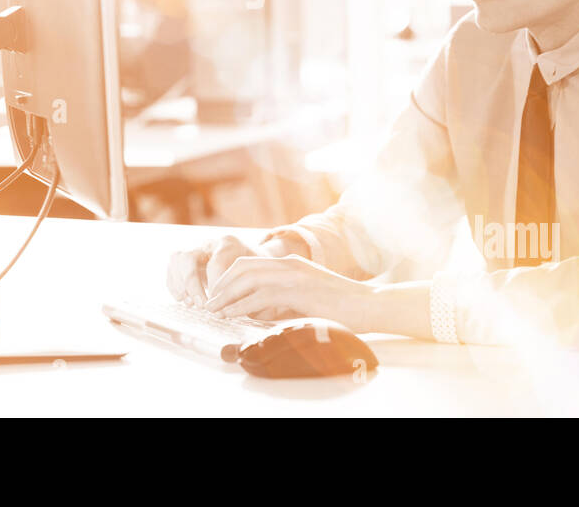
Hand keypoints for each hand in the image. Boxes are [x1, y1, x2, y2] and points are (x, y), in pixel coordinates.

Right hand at [166, 234, 274, 309]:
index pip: (216, 263)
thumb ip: (249, 290)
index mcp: (229, 243)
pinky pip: (172, 267)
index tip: (219, 306)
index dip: (215, 287)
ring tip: (190, 303)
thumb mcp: (258, 277)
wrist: (252, 260)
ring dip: (180, 283)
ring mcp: (196, 249)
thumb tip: (240, 309)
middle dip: (192, 284)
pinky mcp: (187, 259)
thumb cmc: (256, 271)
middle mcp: (209, 243)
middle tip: (201, 306)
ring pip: (177, 259)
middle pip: (189, 257)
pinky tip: (182, 298)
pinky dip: (174, 283)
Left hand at [203, 254, 377, 332]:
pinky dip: (242, 305)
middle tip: (208, 302)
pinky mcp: (298, 290)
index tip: (216, 294)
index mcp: (290, 263)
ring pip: (247, 279)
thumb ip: (285, 299)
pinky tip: (232, 315)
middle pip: (242, 267)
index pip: (249, 263)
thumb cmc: (342, 305)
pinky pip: (261, 296)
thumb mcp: (308, 296)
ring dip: (226, 296)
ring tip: (214, 311)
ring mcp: (293, 275)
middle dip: (221, 285)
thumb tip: (260, 311)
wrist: (369, 304)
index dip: (228, 277)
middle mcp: (288, 264)